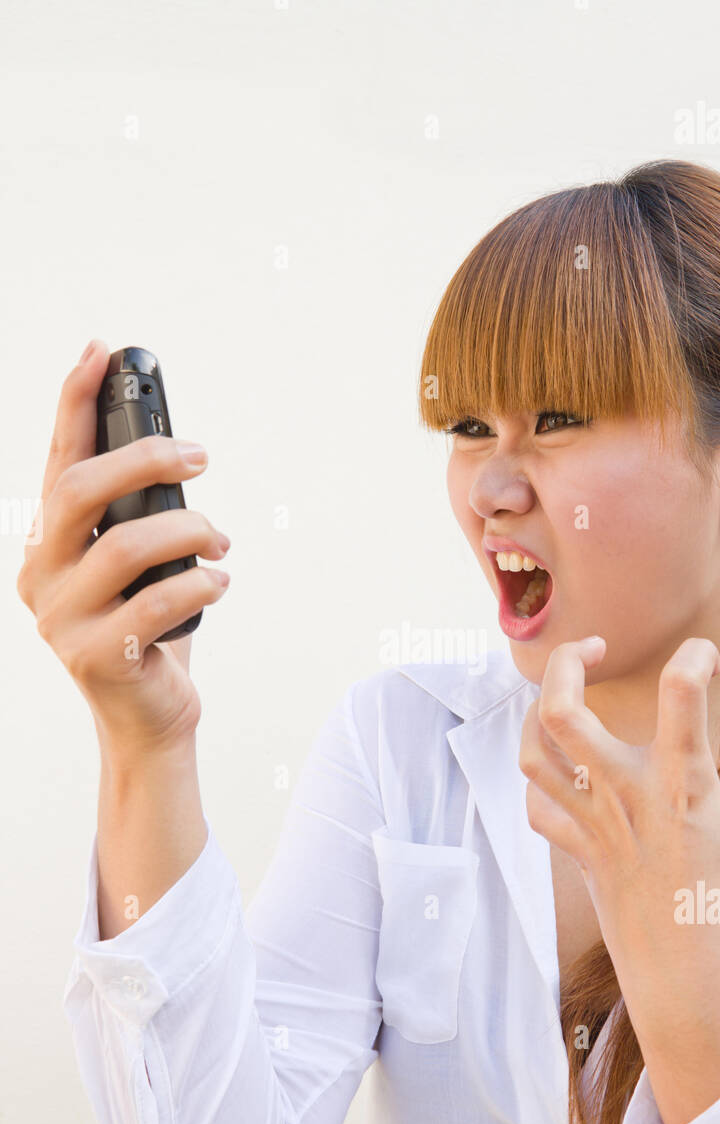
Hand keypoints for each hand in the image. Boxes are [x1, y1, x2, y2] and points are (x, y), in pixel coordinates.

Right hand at [17, 341, 231, 755]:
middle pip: (78, 491)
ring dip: (189, 532)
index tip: (101, 351)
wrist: (148, 717)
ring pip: (124, 546)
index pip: (56, 460)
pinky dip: (200, 584)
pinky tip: (219, 583)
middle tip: (200, 455)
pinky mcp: (95, 657)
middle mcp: (39, 576)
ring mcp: (61, 620)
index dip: (74, 402)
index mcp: (46, 544)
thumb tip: (174, 450)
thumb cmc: (148, 629)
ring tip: (220, 542)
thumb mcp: (137, 566)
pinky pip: (156, 603)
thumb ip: (136, 516)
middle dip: (144, 459)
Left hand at [519, 636, 719, 1123]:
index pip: (680, 695)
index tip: (706, 653)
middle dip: (565, 663)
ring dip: (539, 716)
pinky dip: (542, 781)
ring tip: (565, 696)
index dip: (693, 657)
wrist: (693, 992)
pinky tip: (563, 769)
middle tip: (592, 647)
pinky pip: (538, 805)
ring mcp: (596, 827)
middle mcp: (629, 799)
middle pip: (563, 712)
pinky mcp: (581, 854)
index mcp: (685, 789)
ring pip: (534, 755)